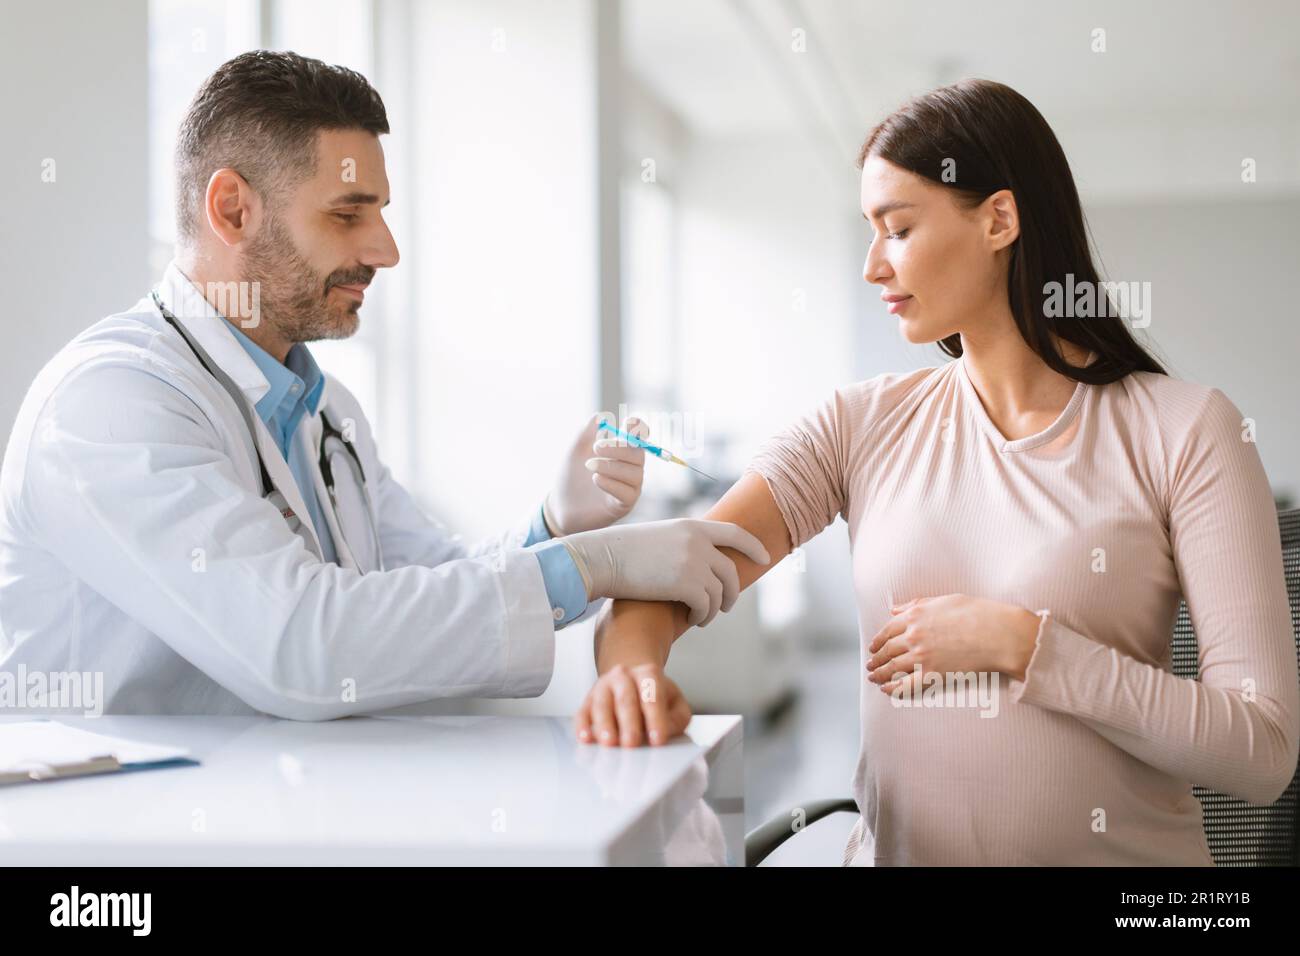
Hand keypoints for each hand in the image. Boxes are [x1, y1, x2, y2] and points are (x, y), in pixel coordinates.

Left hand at [544, 414, 648, 535]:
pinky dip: (612, 483)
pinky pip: (627, 492)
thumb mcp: (575, 451)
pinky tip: (595, 479)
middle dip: (619, 448)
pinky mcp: (624, 505)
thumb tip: (601, 416)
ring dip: (611, 466)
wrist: (560, 505)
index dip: (639, 428)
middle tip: (596, 447)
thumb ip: (586, 433)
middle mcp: (630, 468)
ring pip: (634, 473)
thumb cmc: (570, 476)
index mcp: (621, 451)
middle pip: (638, 454)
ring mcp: (629, 487)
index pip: (639, 437)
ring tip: (589, 465)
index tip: (629, 423)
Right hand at [562, 518, 770, 626]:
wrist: (602, 558)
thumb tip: (700, 564)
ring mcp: (693, 562)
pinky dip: (702, 616)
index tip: (764, 557)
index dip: (753, 546)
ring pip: (719, 593)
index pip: (734, 533)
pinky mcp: (685, 584)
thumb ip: (683, 544)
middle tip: (724, 607)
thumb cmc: (623, 551)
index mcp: (692, 526)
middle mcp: (698, 542)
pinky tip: (692, 620)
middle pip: (730, 571)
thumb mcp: (659, 537)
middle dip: (731, 592)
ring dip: (713, 609)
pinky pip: (705, 605)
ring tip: (701, 618)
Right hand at [575, 661, 691, 746]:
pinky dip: (583, 726)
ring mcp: (603, 687)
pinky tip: (586, 738)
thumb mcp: (675, 703)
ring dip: (605, 724)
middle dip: (628, 723)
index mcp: (648, 674)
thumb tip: (666, 732)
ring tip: (609, 742)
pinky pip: (583, 712)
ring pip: (602, 704)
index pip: (652, 695)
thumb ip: (677, 718)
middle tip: (632, 743)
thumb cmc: (654, 697)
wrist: (631, 680)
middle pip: (625, 699)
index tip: (658, 739)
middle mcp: (623, 676)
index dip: (656, 718)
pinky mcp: (588, 701)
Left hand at [865, 594, 1040, 694]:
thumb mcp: (943, 600)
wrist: (997, 633)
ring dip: (880, 674)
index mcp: (914, 616)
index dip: (877, 640)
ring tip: (874, 677)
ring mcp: (921, 656)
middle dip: (876, 658)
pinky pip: (906, 685)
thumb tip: (894, 610)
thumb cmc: (976, 613)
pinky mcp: (932, 674)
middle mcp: (913, 636)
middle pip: (887, 650)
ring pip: (892, 668)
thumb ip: (916, 605)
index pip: (887, 630)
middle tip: (870, 664)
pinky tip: (886, 690)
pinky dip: (893, 689)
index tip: (873, 646)